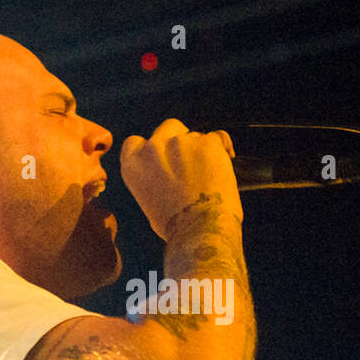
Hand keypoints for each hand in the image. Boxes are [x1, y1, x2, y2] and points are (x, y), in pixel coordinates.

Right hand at [119, 118, 241, 240]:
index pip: (135, 141)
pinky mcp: (207, 143)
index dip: (151, 147)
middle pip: (168, 129)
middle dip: (179, 140)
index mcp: (133, 164)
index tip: (161, 155)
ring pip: (194, 135)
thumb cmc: (175, 226)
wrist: (199, 231)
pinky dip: (222, 148)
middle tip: (190, 161)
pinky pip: (217, 138)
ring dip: (200, 148)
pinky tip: (226, 162)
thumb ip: (153, 179)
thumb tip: (165, 175)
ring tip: (209, 173)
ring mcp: (181, 143)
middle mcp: (153, 148)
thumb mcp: (149, 202)